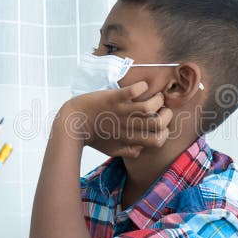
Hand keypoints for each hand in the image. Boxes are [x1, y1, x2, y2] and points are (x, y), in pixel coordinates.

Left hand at [58, 81, 172, 157]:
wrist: (72, 124)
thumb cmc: (93, 137)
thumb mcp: (112, 150)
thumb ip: (128, 151)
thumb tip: (142, 149)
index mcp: (129, 139)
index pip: (157, 141)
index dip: (164, 133)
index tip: (160, 125)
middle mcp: (128, 126)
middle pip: (158, 123)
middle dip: (166, 114)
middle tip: (162, 108)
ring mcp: (121, 111)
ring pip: (150, 106)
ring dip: (157, 99)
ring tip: (155, 96)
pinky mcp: (113, 98)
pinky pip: (133, 90)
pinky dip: (142, 86)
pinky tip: (141, 86)